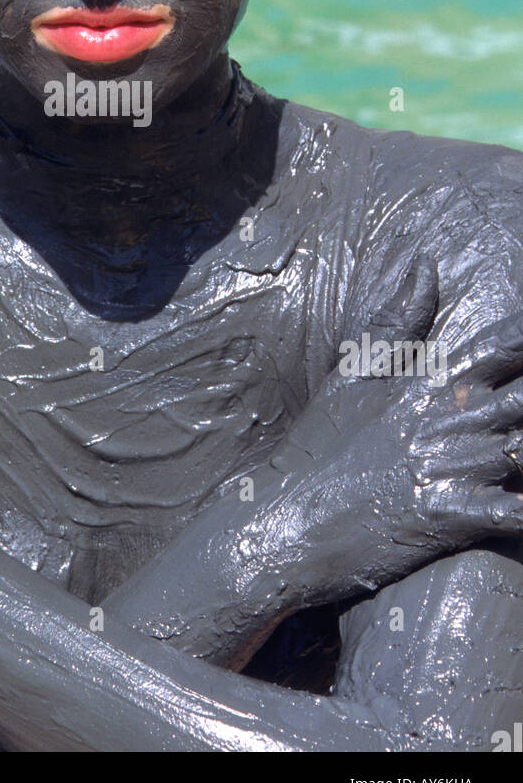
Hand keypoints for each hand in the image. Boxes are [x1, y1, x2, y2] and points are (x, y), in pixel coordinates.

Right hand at [269, 257, 522, 594]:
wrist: (282, 520)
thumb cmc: (317, 449)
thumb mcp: (350, 375)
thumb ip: (393, 320)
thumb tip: (420, 262)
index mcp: (429, 384)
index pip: (501, 347)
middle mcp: (448, 421)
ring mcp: (451, 468)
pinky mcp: (448, 517)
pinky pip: (510, 513)